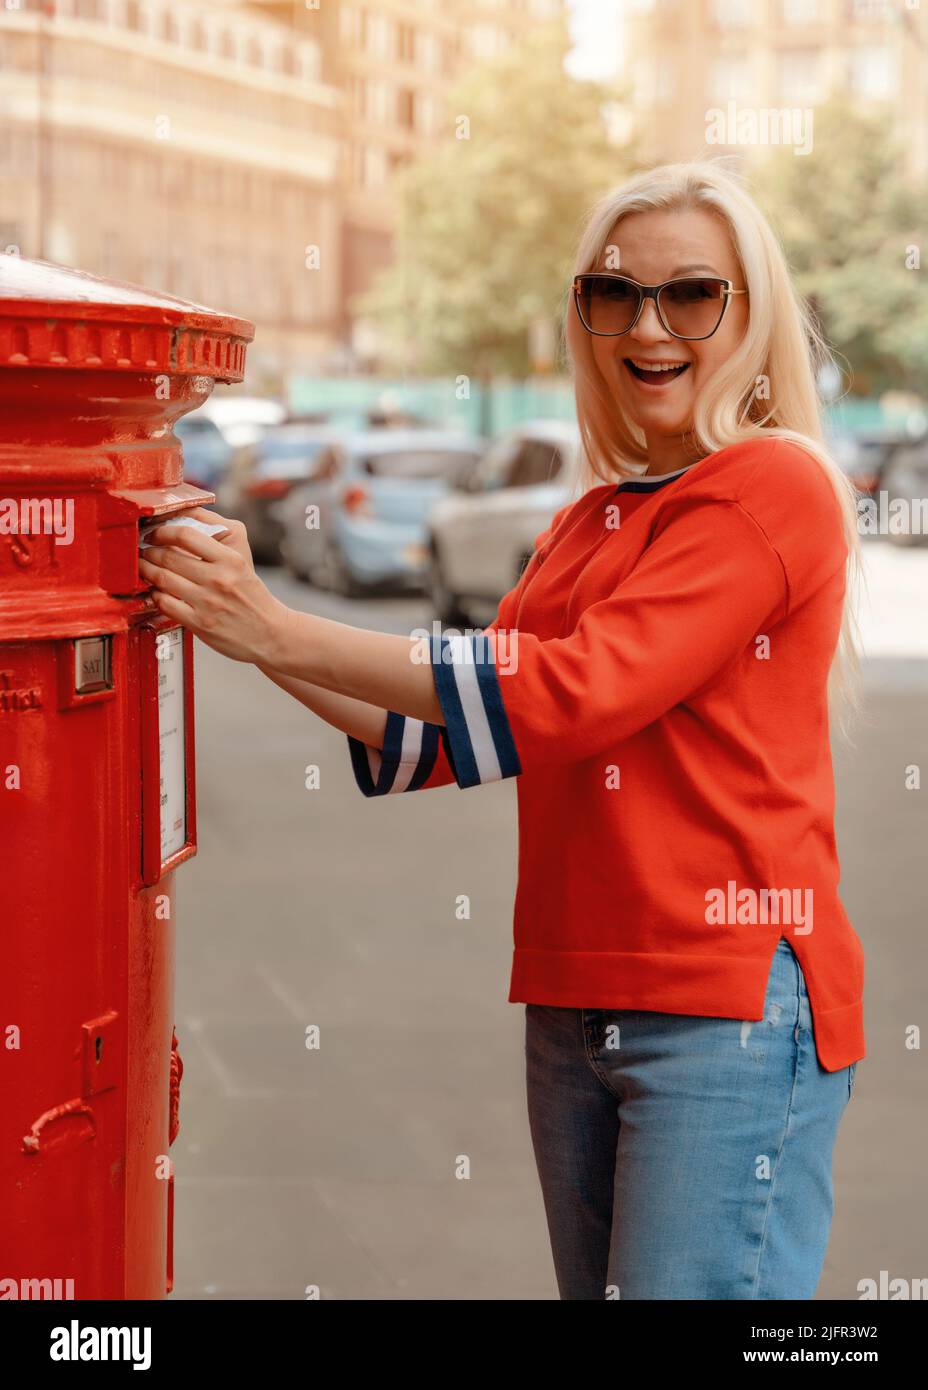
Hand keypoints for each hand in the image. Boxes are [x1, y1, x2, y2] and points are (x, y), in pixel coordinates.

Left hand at [137, 507, 291, 664]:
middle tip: (142, 550)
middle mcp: (219, 579)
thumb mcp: (241, 561)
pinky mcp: (200, 623)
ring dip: (146, 570)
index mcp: (230, 559)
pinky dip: (155, 595)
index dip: (163, 531)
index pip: (186, 535)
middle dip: (148, 550)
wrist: (270, 633)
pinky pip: (165, 603)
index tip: (155, 533)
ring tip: (144, 567)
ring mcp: (208, 602)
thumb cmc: (252, 596)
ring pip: (162, 579)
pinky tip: (156, 591)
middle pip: (168, 556)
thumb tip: (182, 522)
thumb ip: (215, 542)